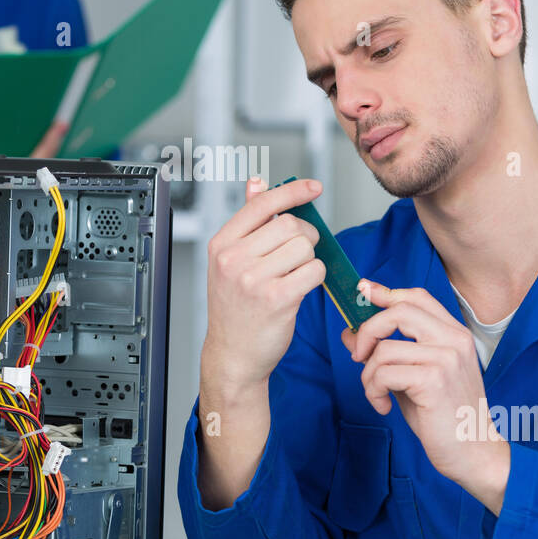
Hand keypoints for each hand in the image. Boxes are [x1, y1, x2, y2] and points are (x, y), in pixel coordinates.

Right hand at [202, 176, 326, 394]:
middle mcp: (234, 259)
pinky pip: (314, 271)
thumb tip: (257, 183)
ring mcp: (254, 279)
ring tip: (295, 274)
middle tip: (299, 253)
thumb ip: (247, 222)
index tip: (314, 187)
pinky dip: (315, 277)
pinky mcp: (277, 299)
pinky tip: (301, 287)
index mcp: (221, 244)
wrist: (233, 355)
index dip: (293, 192)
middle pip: (290, 224)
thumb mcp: (230, 262)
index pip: (262, 203)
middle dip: (305, 236)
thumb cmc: (234, 309)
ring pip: (305, 247)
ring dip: (310, 259)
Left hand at [342, 279, 509, 512]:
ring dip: (368, 375)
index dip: (386, 292)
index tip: (362, 291)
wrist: (474, 452)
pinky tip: (383, 406)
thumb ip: (387, 353)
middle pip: (399, 311)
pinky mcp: (434, 379)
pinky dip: (373, 391)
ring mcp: (446, 358)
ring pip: (384, 348)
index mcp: (454, 334)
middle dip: (368, 331)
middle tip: (358, 357)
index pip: (417, 297)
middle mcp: (454, 339)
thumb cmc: (443, 416)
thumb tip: (350, 334)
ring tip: (376, 394)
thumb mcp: (412, 377)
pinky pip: (384, 373)